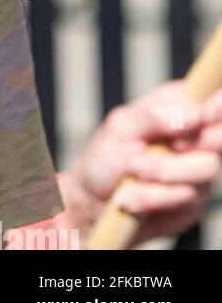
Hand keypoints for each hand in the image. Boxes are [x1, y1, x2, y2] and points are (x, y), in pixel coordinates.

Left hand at [61, 82, 221, 244]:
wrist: (93, 202)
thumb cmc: (106, 156)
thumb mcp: (121, 126)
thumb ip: (155, 116)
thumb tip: (195, 112)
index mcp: (176, 109)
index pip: (210, 100)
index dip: (217, 105)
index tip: (208, 110)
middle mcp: (192, 139)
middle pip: (218, 136)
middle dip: (199, 142)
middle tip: (173, 146)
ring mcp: (196, 172)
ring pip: (205, 168)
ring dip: (162, 171)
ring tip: (132, 169)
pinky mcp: (193, 202)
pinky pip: (185, 197)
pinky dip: (152, 195)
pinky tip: (131, 195)